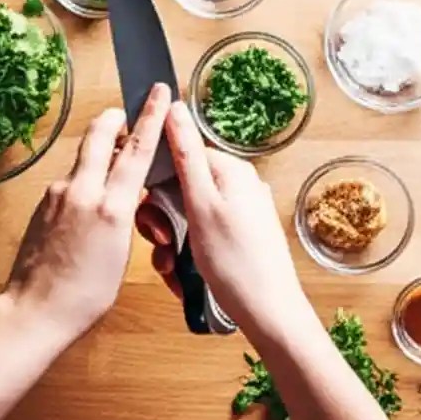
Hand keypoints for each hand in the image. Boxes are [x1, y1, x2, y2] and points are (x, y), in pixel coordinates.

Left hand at [4, 83, 171, 342]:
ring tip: (115, 176)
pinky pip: (70, 180)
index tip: (157, 91)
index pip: (136, 148)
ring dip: (100, 155)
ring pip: (83, 158)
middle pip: (99, 134)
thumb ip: (125, 212)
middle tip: (126, 118)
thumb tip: (127, 190)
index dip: (150, 116)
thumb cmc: (85, 295)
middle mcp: (81, 191)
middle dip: (115, 119)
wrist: (36, 310)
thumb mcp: (121, 253)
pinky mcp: (42, 203)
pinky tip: (91, 205)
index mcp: (110, 206)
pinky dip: (85, 180)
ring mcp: (57, 194)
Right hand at [159, 101, 307, 328]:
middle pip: (180, 188)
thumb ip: (185, 155)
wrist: (270, 313)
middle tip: (164, 246)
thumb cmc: (237, 263)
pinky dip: (187, 256)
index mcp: (232, 170)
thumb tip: (173, 106)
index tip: (150, 214)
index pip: (179, 156)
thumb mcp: (202, 205)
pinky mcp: (239, 238)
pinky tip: (185, 277)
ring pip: (186, 217)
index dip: (156, 185)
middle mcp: (238, 187)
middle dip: (163, 220)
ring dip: (172, 243)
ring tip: (173, 268)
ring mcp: (240, 214)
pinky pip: (201, 238)